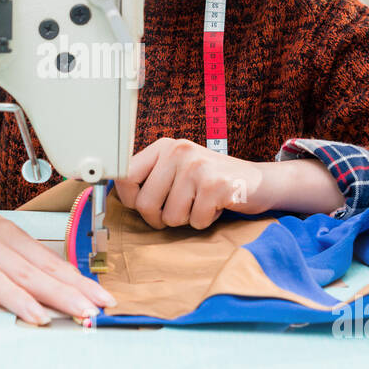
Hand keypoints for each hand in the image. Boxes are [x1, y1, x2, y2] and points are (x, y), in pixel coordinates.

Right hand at [0, 197, 115, 324]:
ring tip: (39, 318)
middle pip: (26, 270)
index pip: (47, 261)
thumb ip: (28, 261)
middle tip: (84, 312)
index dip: (75, 282)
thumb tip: (69, 286)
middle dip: (59, 293)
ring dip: (16, 299)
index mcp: (6, 233)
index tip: (100, 299)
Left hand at [113, 138, 272, 229]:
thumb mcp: (177, 170)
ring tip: (200, 203)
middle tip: (179, 209)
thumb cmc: (210, 180)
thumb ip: (149, 178)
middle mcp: (178, 151)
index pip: (125, 176)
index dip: (131, 199)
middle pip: (145, 204)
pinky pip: (196, 221)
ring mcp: (198, 167)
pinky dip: (205, 221)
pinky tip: (215, 205)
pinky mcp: (216, 185)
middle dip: (160, 218)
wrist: (257, 181)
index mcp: (164, 146)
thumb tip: (111, 189)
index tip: (144, 204)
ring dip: (186, 219)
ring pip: (171, 217)